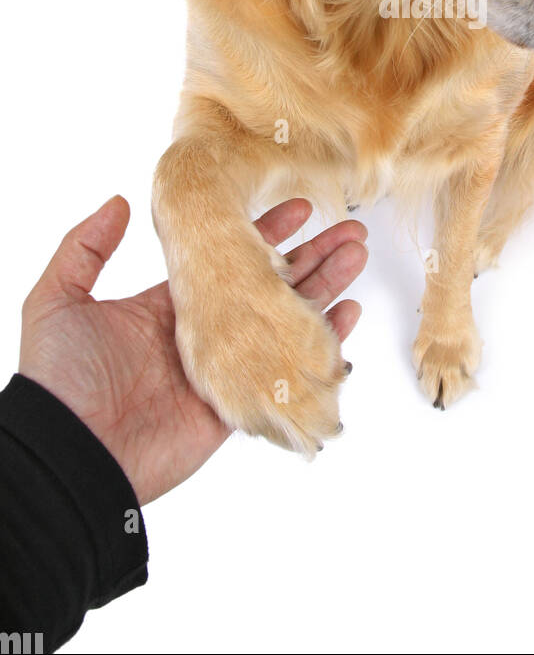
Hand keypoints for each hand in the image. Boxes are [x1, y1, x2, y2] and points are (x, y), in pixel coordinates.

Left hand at [18, 195, 366, 503]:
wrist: (71, 453)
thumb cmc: (61, 378)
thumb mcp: (55, 300)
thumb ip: (84, 248)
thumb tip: (118, 200)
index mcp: (166, 305)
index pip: (227, 260)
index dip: (266, 232)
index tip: (300, 209)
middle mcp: (202, 331)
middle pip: (269, 285)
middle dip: (311, 257)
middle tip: (348, 232)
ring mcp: (223, 367)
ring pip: (286, 321)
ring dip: (325, 290)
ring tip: (358, 257)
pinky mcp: (235, 404)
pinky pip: (286, 370)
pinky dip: (321, 346)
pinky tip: (347, 318)